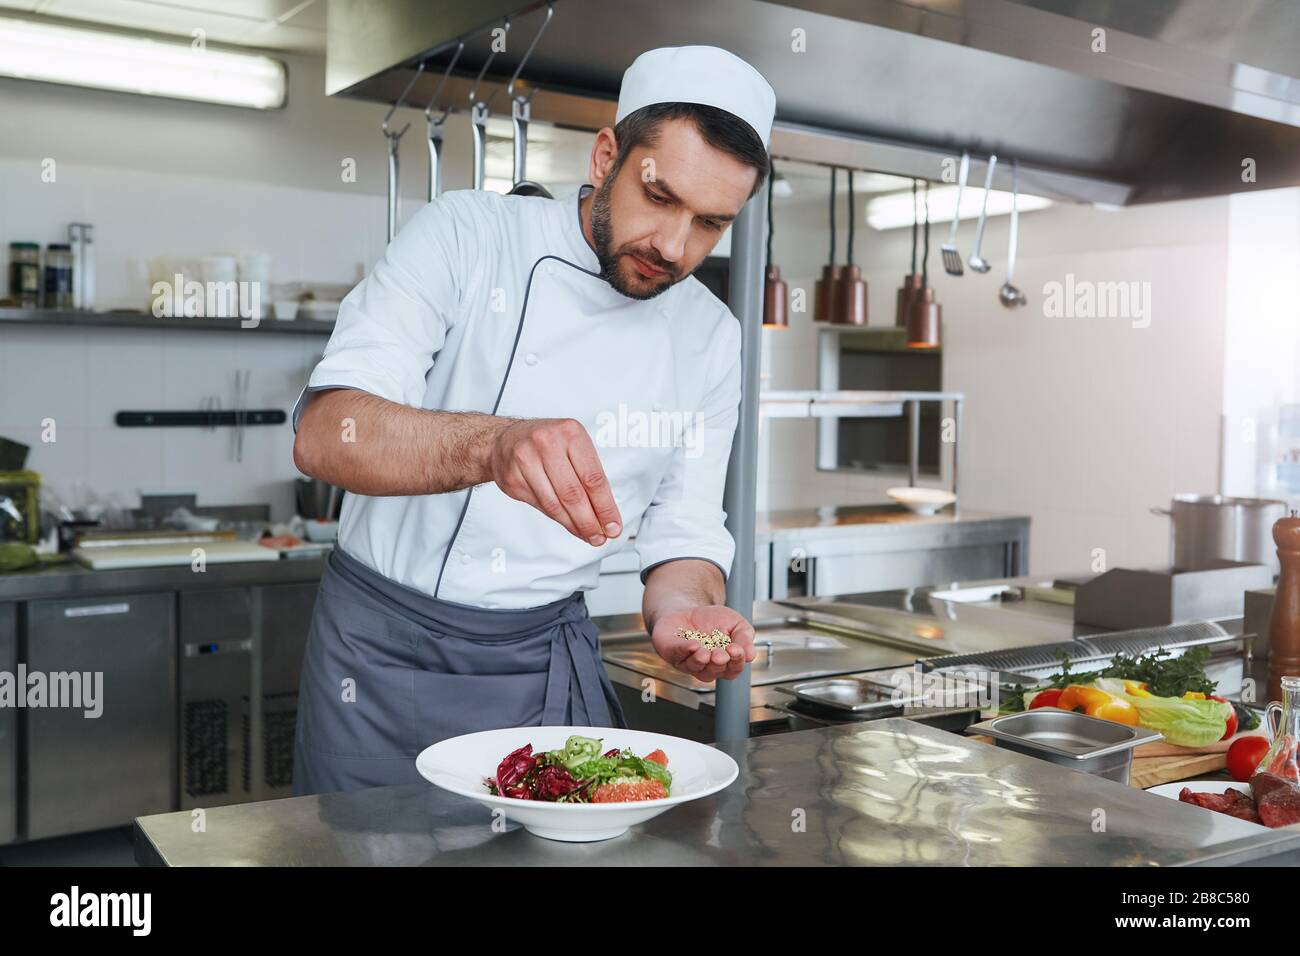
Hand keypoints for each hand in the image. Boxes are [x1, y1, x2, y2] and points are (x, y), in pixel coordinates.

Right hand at [488, 418, 622, 545]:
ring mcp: (526, 459)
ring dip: (574, 524)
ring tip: (587, 535)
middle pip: (574, 494)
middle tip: (600, 536)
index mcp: (571, 433)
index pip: (593, 478)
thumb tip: (606, 514)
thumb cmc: (547, 444)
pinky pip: (540, 505)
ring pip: (555, 504)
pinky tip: (568, 523)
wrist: (505, 440)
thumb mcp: (574, 447)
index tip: (613, 526)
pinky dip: (557, 519)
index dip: (605, 507)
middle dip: (590, 521)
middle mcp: (548, 443)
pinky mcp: (513, 477)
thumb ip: (589, 477)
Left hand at [650, 605, 755, 681]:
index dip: (736, 661)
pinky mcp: (671, 652)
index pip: (733, 669)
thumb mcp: (735, 623)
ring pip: (695, 668)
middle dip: (718, 663)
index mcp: (724, 663)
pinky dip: (684, 650)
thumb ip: (745, 636)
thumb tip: (751, 654)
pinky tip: (692, 645)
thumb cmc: (712, 620)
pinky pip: (677, 654)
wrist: (687, 609)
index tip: (736, 649)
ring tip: (705, 653)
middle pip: (714, 672)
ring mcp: (687, 662)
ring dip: (700, 661)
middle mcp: (705, 666)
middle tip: (721, 654)